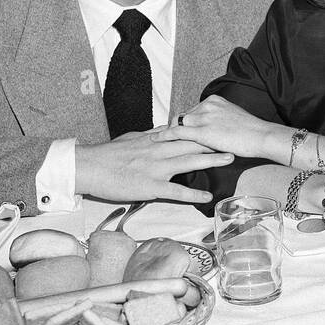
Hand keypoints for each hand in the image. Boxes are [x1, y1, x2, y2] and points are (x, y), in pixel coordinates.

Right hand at [75, 133, 233, 204]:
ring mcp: (156, 169)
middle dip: (215, 142)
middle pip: (192, 144)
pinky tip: (208, 196)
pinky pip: (176, 192)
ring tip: (229, 160)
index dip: (204, 131)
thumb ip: (151, 135)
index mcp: (154, 140)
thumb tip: (165, 130)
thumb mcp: (132, 138)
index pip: (183, 133)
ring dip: (211, 161)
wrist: (89, 167)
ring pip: (189, 163)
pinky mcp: (150, 187)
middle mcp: (159, 151)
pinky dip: (193, 194)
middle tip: (235, 140)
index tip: (220, 128)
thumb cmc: (108, 154)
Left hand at [163, 96, 279, 160]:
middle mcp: (207, 105)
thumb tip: (214, 127)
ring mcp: (204, 117)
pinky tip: (157, 139)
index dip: (183, 120)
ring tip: (154, 137)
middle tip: (159, 133)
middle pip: (183, 115)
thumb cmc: (252, 132)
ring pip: (178, 122)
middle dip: (172, 125)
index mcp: (215, 100)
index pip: (193, 110)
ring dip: (166, 131)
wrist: (261, 136)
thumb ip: (220, 119)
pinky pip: (178, 132)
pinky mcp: (203, 131)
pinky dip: (166, 135)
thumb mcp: (234, 118)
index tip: (174, 126)